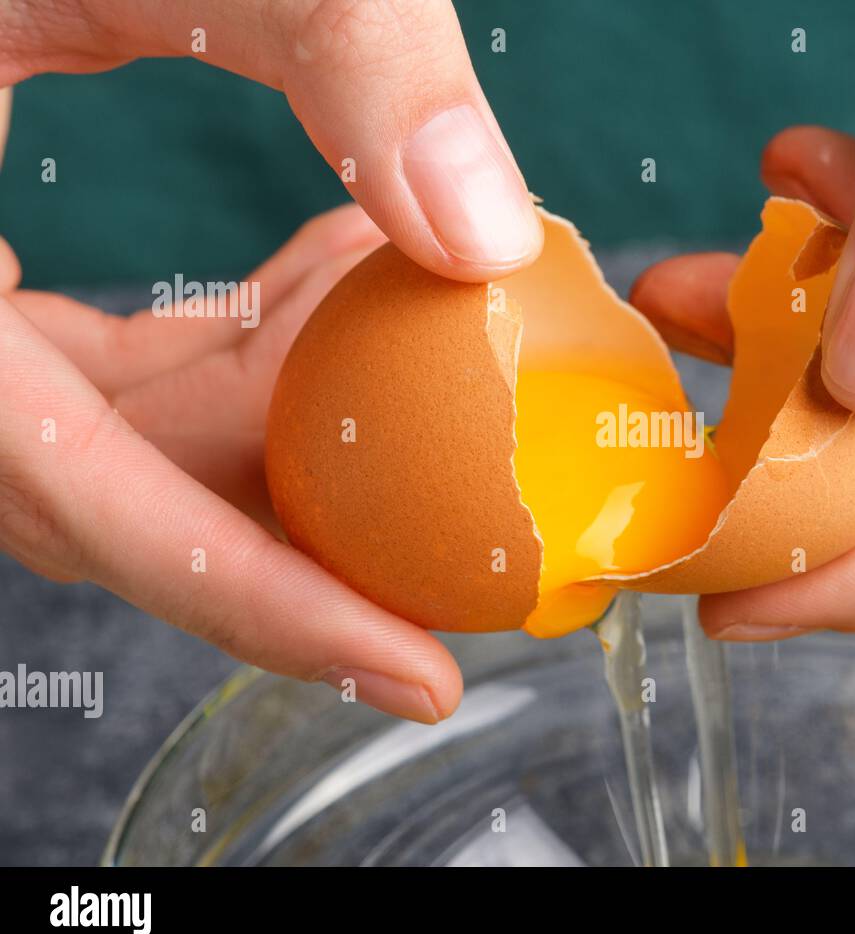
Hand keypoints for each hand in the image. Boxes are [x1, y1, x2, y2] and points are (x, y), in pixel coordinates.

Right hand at [0, 0, 548, 721]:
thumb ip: (340, 50)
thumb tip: (489, 229)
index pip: (90, 509)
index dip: (262, 604)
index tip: (418, 674)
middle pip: (125, 500)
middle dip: (307, 511)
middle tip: (473, 523)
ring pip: (134, 439)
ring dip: (297, 408)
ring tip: (423, 343)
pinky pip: (119, 372)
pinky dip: (246, 344)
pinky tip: (344, 271)